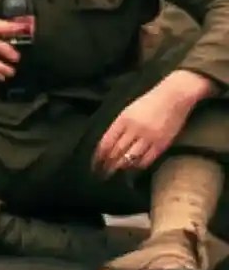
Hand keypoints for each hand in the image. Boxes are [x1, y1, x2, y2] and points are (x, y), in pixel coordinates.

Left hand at [93, 72, 212, 176]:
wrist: (175, 96)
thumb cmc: (149, 102)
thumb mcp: (128, 111)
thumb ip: (119, 127)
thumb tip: (108, 145)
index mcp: (123, 120)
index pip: (106, 142)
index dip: (99, 155)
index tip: (95, 163)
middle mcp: (134, 129)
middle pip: (117, 152)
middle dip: (107, 164)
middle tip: (102, 173)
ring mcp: (149, 137)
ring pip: (130, 158)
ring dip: (121, 167)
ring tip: (115, 173)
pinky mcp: (162, 143)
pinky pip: (147, 159)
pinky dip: (138, 165)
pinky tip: (133, 168)